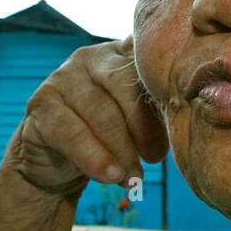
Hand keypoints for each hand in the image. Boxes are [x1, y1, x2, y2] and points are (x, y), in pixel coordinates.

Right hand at [0, 36, 167, 197]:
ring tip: (134, 177)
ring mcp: (61, 79)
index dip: (165, 90)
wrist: (57, 163)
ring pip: (101, 112)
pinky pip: (71, 132)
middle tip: (156, 158)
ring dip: (122, 149)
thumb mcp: (137, 121)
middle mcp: (90, 58)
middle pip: (125, 84)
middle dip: (145, 125)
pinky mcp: (40, 106)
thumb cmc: (108, 138)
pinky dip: (94, 158)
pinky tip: (110, 176)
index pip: (147, 60)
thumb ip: (158, 109)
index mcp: (120, 54)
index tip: (181, 120)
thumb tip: (190, 119)